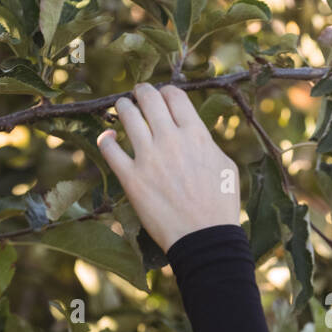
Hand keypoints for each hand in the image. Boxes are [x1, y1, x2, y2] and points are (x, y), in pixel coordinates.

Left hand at [96, 83, 240, 253]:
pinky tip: (107, 138)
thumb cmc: (221, 204)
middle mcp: (171, 139)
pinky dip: (106, 140)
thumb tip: (195, 134)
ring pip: (126, 115)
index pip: (175, 95)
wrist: (205, 238)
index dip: (166, 92)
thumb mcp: (225, 166)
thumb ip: (207, 143)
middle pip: (148, 97)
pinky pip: (109, 148)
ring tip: (122, 109)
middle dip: (142, 92)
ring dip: (123, 108)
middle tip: (138, 96)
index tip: (162, 97)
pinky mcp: (131, 178)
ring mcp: (148, 157)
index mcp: (196, 134)